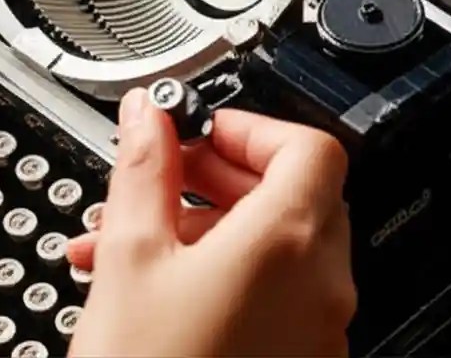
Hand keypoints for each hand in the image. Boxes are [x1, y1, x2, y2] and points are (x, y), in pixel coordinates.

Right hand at [66, 89, 356, 356]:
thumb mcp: (130, 259)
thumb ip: (144, 172)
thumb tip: (149, 119)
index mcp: (287, 243)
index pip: (308, 147)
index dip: (251, 126)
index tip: (201, 129)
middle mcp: (319, 287)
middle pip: (295, 195)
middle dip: (220, 177)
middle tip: (164, 178)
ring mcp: (316, 332)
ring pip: (277, 250)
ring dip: (211, 229)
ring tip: (133, 241)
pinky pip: (275, 298)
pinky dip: (227, 276)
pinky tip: (159, 291)